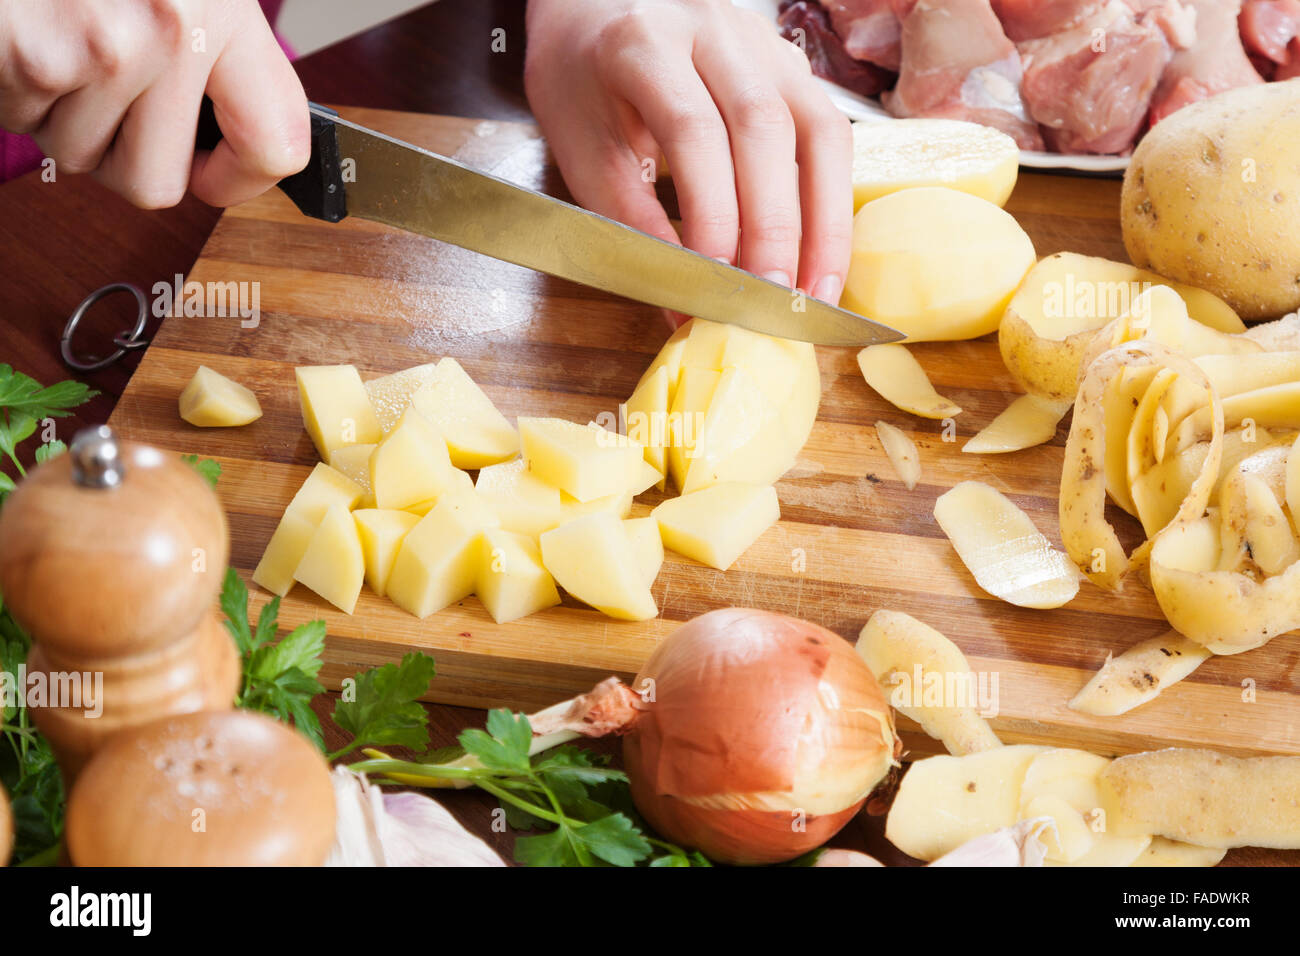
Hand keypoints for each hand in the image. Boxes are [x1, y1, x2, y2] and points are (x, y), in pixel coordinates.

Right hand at [0, 0, 308, 207]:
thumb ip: (223, 62)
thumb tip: (252, 146)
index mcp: (224, 8)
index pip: (274, 146)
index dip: (239, 180)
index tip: (215, 171)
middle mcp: (174, 26)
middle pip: (158, 182)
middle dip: (121, 155)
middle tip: (104, 94)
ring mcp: (105, 45)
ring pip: (84, 157)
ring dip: (64, 117)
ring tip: (61, 45)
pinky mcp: (36, 56)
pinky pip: (27, 123)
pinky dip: (18, 93)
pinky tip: (30, 38)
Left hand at [525, 0, 852, 308]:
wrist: (595, 7)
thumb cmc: (581, 80)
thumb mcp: (582, 150)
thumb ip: (629, 223)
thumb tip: (683, 305)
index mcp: (644, 44)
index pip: (692, 130)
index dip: (712, 212)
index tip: (715, 281)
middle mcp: (714, 30)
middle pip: (764, 129)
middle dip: (774, 226)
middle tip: (771, 300)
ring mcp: (764, 45)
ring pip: (817, 130)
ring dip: (822, 221)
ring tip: (814, 291)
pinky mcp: (793, 66)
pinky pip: (829, 134)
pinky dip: (831, 201)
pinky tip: (823, 254)